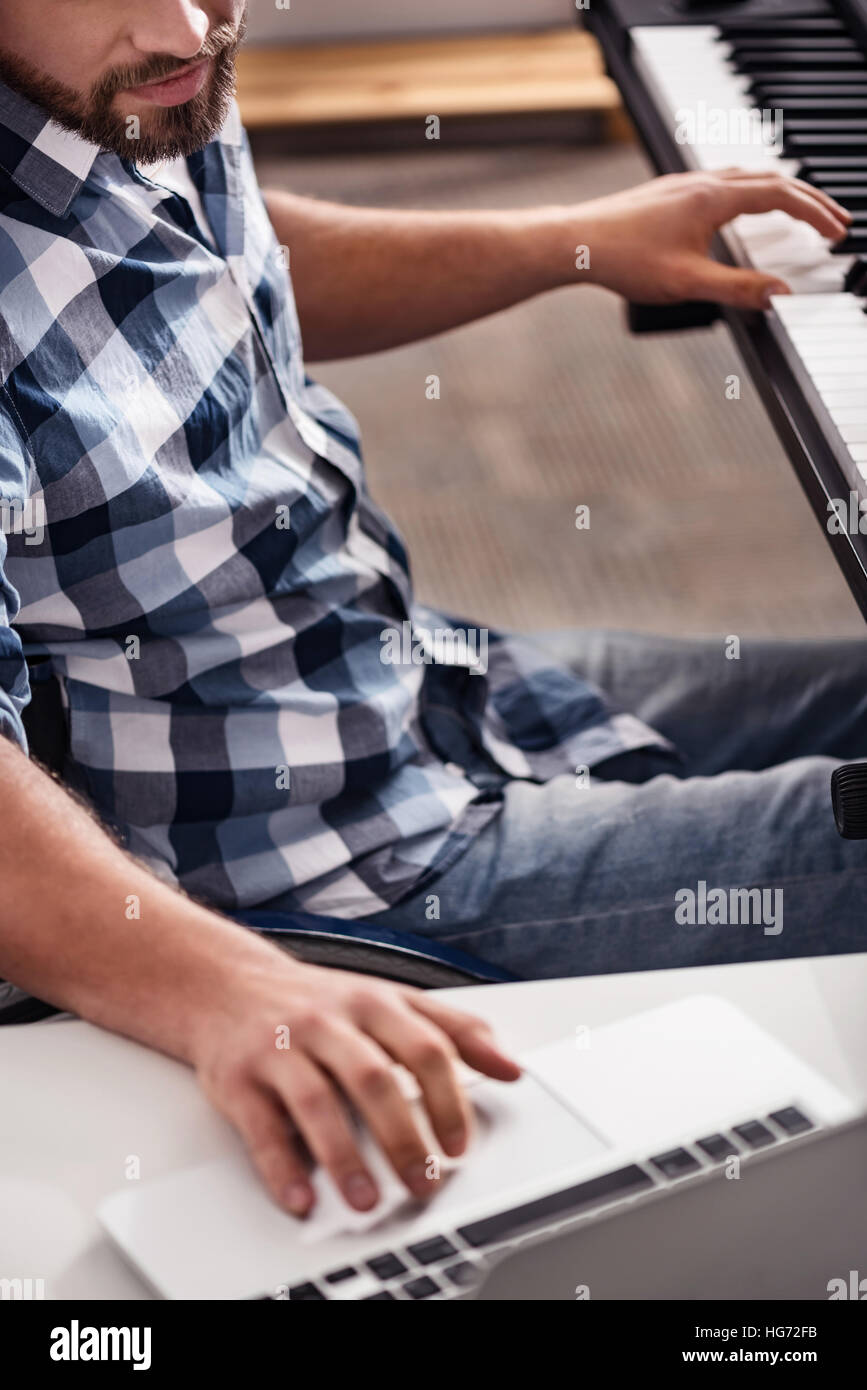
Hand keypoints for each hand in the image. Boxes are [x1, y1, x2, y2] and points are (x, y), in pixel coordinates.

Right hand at [192, 952, 520, 1216]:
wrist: (226, 985)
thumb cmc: (320, 1003)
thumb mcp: (390, 1001)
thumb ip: (454, 1030)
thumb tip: (511, 1068)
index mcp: (372, 1002)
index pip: (424, 1047)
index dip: (448, 1099)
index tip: (461, 1144)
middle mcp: (327, 1021)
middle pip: (374, 1079)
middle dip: (404, 1137)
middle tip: (425, 1182)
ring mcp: (280, 1048)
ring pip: (317, 1102)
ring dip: (345, 1157)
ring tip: (367, 1200)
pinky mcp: (238, 1077)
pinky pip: (261, 1126)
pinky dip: (282, 1166)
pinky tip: (302, 1196)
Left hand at [573, 168, 851, 309]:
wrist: (575, 242)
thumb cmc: (623, 260)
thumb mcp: (687, 283)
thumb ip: (738, 290)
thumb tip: (780, 297)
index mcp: (715, 198)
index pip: (782, 196)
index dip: (815, 213)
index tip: (837, 232)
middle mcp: (702, 182)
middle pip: (771, 180)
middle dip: (808, 200)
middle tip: (834, 221)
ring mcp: (685, 184)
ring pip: (747, 177)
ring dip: (781, 192)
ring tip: (800, 212)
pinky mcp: (668, 193)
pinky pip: (723, 182)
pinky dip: (750, 191)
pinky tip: (743, 209)